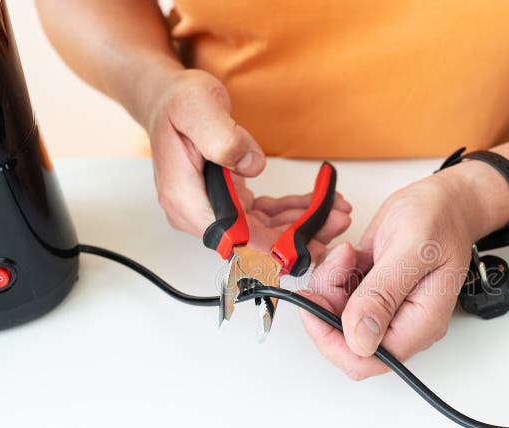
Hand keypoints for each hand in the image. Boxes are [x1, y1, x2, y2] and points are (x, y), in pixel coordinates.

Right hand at [145, 69, 351, 257]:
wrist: (170, 99)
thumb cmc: (179, 103)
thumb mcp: (198, 108)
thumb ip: (222, 137)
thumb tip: (250, 164)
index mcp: (185, 198)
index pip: (230, 237)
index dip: (267, 247)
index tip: (302, 247)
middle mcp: (199, 212)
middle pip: (253, 240)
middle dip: (298, 236)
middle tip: (336, 221)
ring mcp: (216, 211)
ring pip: (265, 232)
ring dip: (303, 226)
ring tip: (338, 212)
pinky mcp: (232, 204)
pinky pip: (267, 216)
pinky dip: (294, 213)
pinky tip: (319, 205)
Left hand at [300, 165, 505, 379]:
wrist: (446, 201)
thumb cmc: (441, 220)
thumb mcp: (412, 250)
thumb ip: (383, 294)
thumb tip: (359, 338)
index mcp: (419, 324)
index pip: (367, 360)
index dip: (332, 340)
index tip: (316, 305)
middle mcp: (401, 322)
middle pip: (345, 340)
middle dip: (328, 306)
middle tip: (337, 268)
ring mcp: (385, 308)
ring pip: (336, 317)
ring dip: (330, 285)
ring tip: (348, 254)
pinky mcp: (371, 292)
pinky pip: (337, 296)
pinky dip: (334, 275)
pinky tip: (351, 254)